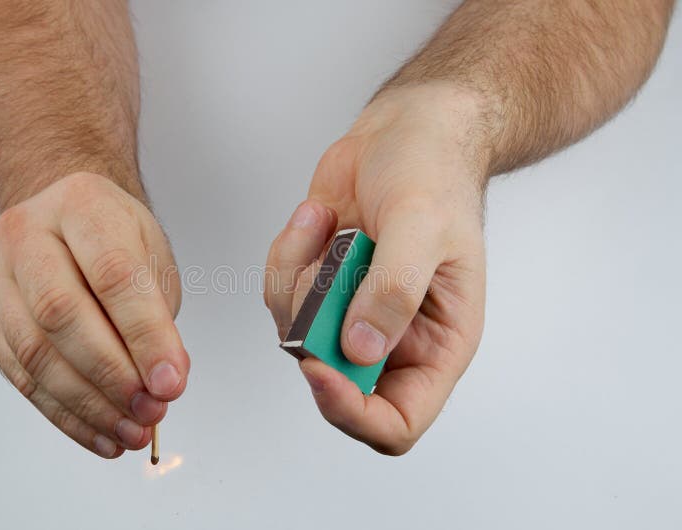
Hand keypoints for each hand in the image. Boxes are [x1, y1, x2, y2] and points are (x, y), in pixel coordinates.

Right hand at [0, 172, 189, 457]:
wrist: (64, 219)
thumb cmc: (115, 238)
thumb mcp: (151, 255)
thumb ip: (156, 312)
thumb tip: (162, 381)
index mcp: (80, 204)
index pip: (113, 274)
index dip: (145, 334)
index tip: (173, 382)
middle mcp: (26, 234)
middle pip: (61, 313)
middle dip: (112, 374)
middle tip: (151, 410)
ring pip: (34, 352)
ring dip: (88, 404)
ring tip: (131, 432)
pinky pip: (20, 376)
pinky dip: (64, 414)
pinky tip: (101, 434)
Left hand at [266, 83, 487, 454]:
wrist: (406, 130)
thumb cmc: (434, 173)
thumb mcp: (423, 228)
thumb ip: (393, 292)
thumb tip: (358, 351)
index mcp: (438, 342)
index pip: (396, 422)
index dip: (352, 412)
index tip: (320, 366)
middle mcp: (392, 337)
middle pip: (334, 382)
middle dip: (316, 328)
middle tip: (329, 269)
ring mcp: (350, 312)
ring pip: (297, 333)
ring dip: (301, 279)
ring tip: (332, 225)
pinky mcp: (319, 284)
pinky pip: (280, 292)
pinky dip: (289, 253)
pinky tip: (319, 217)